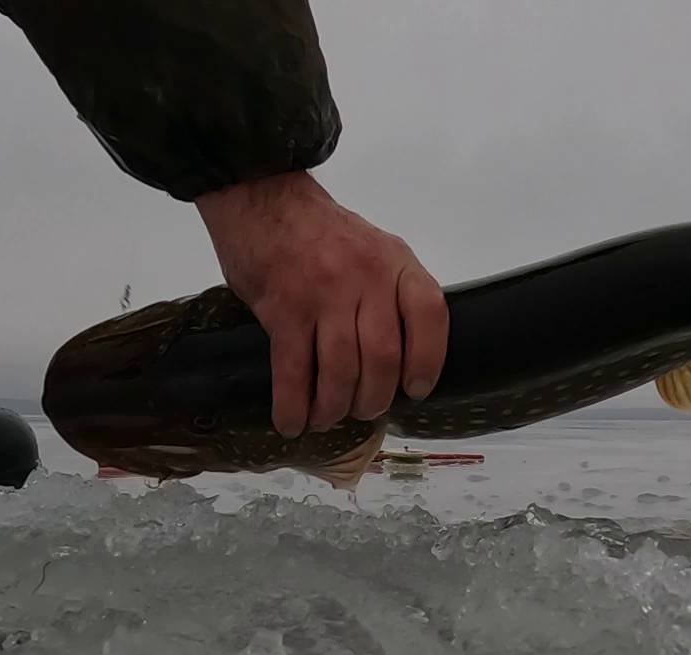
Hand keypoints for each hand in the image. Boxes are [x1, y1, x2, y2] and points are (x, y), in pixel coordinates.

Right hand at [194, 171, 448, 437]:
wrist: (261, 196)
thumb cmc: (319, 231)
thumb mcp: (374, 247)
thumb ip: (391, 292)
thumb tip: (399, 358)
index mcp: (395, 261)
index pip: (429, 316)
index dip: (427, 360)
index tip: (416, 389)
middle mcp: (365, 277)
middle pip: (382, 358)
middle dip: (373, 399)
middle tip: (361, 410)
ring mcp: (323, 293)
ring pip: (341, 371)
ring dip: (334, 407)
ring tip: (327, 417)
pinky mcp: (284, 309)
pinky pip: (294, 371)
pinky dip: (294, 405)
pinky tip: (292, 422)